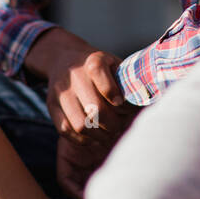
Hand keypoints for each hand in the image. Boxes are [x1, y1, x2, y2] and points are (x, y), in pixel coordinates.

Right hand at [25, 29, 137, 143]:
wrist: (64, 59)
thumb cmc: (100, 68)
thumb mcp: (115, 64)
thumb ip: (129, 80)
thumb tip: (149, 101)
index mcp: (93, 60)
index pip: (98, 72)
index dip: (112, 91)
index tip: (120, 103)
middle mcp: (74, 75)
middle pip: (94, 108)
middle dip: (111, 123)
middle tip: (119, 127)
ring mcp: (60, 92)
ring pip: (79, 124)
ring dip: (98, 135)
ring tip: (108, 135)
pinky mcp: (51, 106)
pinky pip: (65, 130)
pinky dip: (82, 139)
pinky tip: (94, 137)